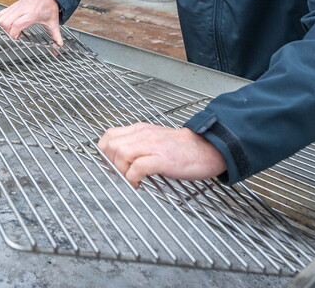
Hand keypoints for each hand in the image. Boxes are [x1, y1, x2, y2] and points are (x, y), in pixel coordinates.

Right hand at [0, 0, 62, 45]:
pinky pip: (2, 13)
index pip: (17, 25)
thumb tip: (59, 44)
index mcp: (32, 14)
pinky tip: (12, 22)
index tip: (18, 38)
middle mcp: (22, 10)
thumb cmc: (49, 5)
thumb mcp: (53, 21)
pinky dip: (3, 19)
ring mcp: (16, 7)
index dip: (14, 34)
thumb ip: (56, 34)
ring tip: (13, 28)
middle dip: (8, 31)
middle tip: (16, 34)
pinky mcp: (13, 5)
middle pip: (6, 22)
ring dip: (4, 26)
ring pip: (1, 17)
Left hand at [98, 123, 226, 187]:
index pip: (109, 135)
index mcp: (141, 130)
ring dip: (120, 171)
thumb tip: (122, 160)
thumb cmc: (184, 148)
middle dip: (110, 163)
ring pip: (121, 153)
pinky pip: (137, 168)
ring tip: (129, 180)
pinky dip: (132, 179)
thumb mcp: (156, 140)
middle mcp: (144, 135)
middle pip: (111, 145)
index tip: (111, 165)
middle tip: (120, 175)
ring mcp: (153, 146)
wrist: (209, 147)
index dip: (105, 152)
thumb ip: (139, 145)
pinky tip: (138, 185)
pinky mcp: (163, 159)